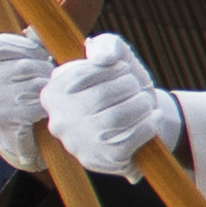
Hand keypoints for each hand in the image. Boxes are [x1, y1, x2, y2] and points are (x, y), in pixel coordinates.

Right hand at [0, 29, 55, 166]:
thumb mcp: (22, 63)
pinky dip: (45, 107)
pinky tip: (40, 112)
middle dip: (44, 72)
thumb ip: (31, 44)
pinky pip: (36, 104)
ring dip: (47, 90)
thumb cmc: (23, 92)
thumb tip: (38, 28)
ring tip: (44, 95)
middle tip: (47, 80)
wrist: (18, 134)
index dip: (34, 51)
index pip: (14, 45)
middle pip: (25, 65)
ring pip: (34, 84)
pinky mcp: (1, 118)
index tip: (41, 59)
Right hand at [45, 34, 184, 175]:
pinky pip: (126, 141)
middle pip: (100, 97)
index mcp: (54, 92)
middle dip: (129, 88)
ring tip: (145, 102)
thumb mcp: (117, 57)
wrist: (141, 118)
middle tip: (138, 88)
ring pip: (114, 120)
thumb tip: (103, 56)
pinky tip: (151, 118)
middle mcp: (59, 120)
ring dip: (140, 106)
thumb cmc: (124, 85)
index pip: (84, 74)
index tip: (125, 71)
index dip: (113, 69)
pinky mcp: (98, 161)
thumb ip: (108, 45)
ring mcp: (76, 144)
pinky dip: (147, 126)